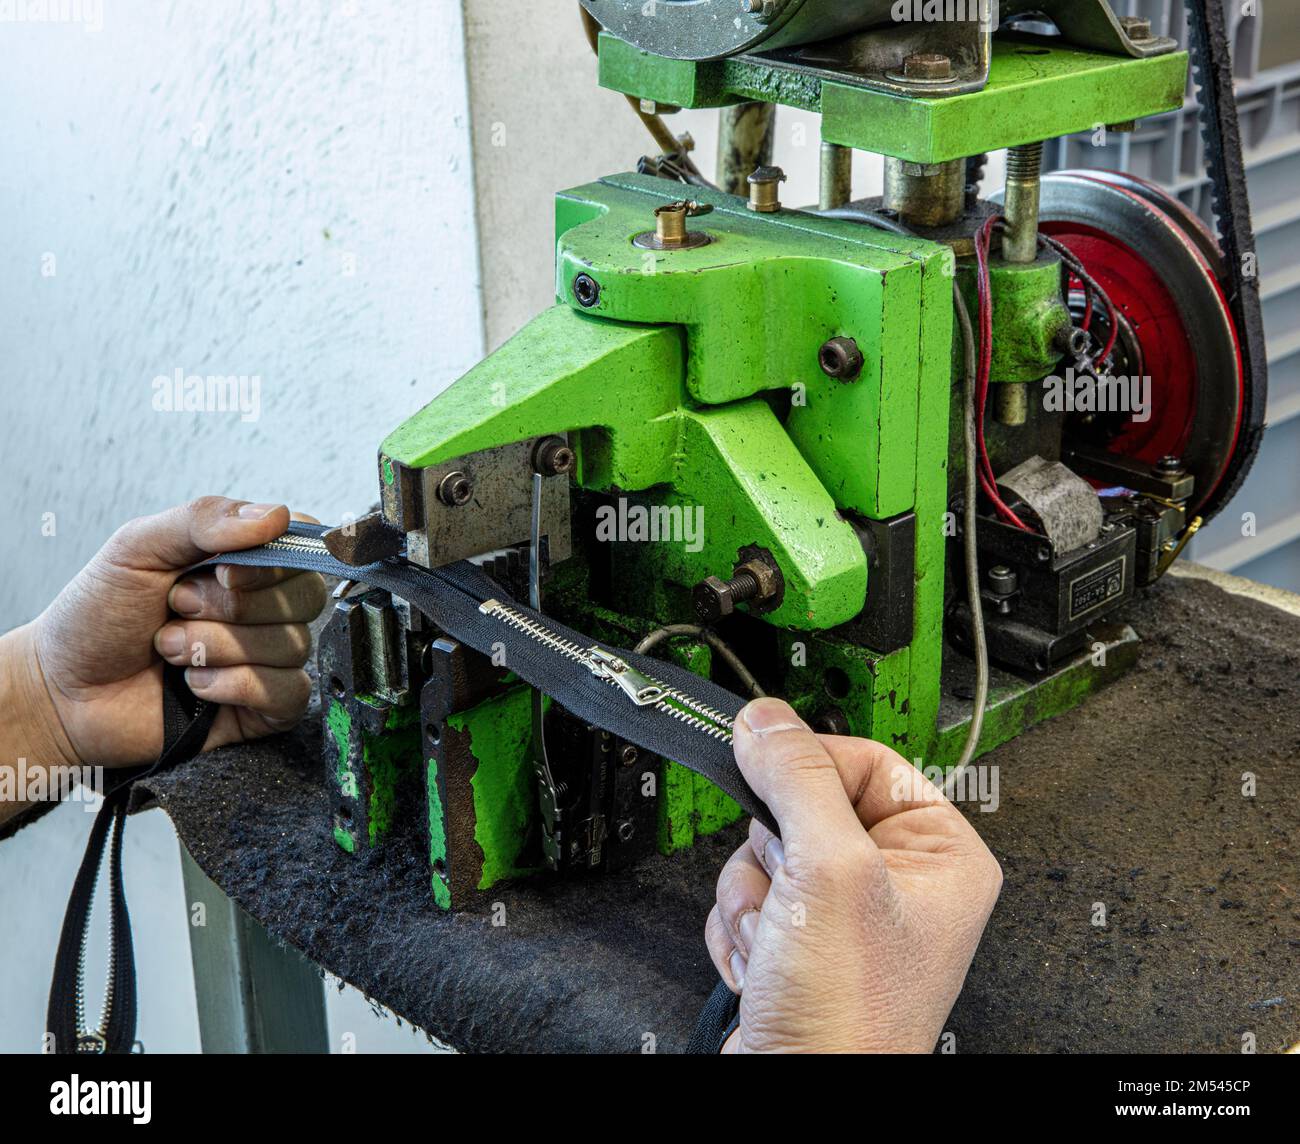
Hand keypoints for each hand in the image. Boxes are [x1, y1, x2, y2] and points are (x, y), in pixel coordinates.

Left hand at [13, 497, 325, 772]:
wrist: (64, 689)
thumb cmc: (99, 614)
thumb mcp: (137, 547)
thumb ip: (203, 520)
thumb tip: (277, 516)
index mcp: (244, 561)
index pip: (302, 545)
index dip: (274, 562)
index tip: (224, 572)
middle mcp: (265, 607)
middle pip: (306, 597)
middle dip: (233, 606)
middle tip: (177, 606)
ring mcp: (269, 657)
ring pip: (291, 645)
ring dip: (219, 648)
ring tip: (170, 648)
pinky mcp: (265, 706)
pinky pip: (287, 691)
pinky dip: (237, 686)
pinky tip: (196, 685)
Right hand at [705, 697, 1002, 1052]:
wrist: (796, 1094)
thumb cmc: (850, 1016)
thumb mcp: (830, 869)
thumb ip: (798, 779)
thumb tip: (766, 719)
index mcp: (938, 853)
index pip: (864, 759)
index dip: (809, 766)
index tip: (768, 768)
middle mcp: (895, 881)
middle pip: (802, 805)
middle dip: (775, 852)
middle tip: (793, 890)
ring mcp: (842, 915)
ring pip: (764, 850)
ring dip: (754, 896)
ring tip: (781, 941)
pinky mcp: (798, 941)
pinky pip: (747, 894)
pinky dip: (742, 927)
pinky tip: (767, 963)